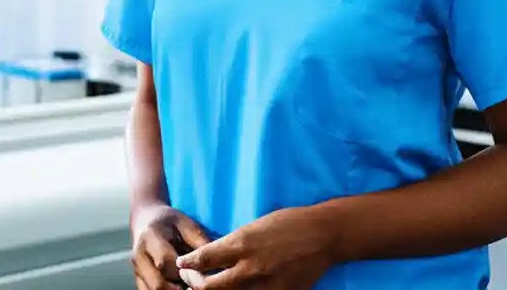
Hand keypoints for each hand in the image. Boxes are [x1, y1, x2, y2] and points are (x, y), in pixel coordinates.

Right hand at [131, 203, 212, 289]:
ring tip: (190, 287)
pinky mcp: (137, 279)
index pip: (165, 262)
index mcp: (150, 237)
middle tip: (197, 287)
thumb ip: (200, 242)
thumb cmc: (169, 221)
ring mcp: (136, 270)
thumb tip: (217, 263)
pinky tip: (180, 288)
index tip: (201, 273)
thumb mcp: (186, 224)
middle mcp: (138, 256)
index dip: (185, 273)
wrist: (144, 220)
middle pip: (158, 284)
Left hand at [175, 206, 337, 288]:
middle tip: (190, 279)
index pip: (203, 259)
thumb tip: (215, 256)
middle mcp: (250, 267)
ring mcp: (265, 285)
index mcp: (241, 244)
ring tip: (208, 288)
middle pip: (210, 287)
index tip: (182, 264)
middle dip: (195, 284)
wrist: (323, 235)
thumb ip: (234, 243)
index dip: (188, 264)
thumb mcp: (254, 226)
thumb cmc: (288, 223)